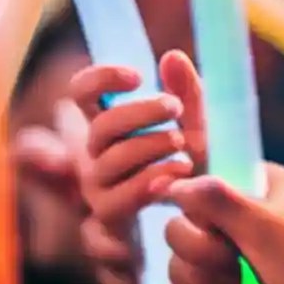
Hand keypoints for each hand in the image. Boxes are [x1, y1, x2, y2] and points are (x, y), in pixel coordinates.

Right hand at [68, 51, 205, 234]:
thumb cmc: (192, 169)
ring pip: (108, 166)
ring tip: (184, 151)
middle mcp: (96, 157)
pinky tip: (171, 184)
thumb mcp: (199, 128)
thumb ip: (188, 94)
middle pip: (100, 128)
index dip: (101, 79)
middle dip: (139, 113)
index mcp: (109, 127)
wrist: (202, 227)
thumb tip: (172, 57)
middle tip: (175, 108)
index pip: (82, 93)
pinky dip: (142, 191)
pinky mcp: (108, 227)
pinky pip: (113, 207)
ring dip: (147, 152)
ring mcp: (99, 192)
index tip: (138, 76)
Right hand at [164, 163, 283, 283]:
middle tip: (230, 258)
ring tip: (233, 282)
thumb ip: (220, 200)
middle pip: (185, 216)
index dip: (194, 195)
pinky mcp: (224, 277)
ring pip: (181, 252)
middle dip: (198, 244)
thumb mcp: (268, 230)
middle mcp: (242, 212)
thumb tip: (174, 184)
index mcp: (259, 184)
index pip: (206, 171)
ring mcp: (232, 248)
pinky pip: (188, 276)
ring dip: (199, 272)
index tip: (206, 219)